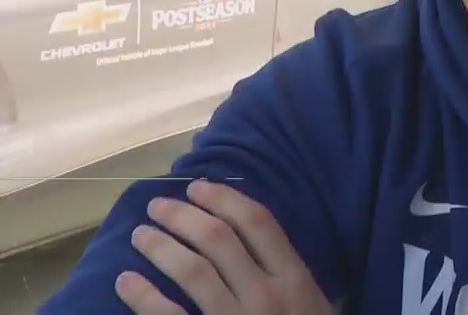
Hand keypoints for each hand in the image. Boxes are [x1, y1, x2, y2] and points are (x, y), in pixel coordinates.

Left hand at [115, 180, 330, 314]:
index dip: (224, 199)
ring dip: (160, 246)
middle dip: (183, 216)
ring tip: (141, 234)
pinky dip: (143, 296)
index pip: (258, 224)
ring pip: (190, 270)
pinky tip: (126, 282)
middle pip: (218, 238)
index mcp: (296, 280)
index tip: (198, 187)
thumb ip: (297, 282)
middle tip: (158, 206)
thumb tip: (264, 245)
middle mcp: (265, 295)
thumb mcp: (317, 311)